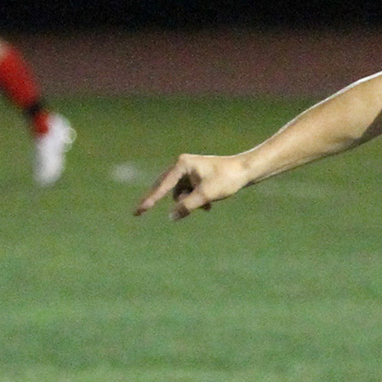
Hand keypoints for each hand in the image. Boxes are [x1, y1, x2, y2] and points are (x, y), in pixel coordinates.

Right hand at [136, 153, 252, 218]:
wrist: (245, 170)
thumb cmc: (226, 179)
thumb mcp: (205, 196)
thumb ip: (187, 206)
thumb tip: (171, 216)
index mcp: (182, 165)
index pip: (162, 186)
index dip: (149, 200)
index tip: (138, 210)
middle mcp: (182, 165)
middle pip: (165, 187)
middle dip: (162, 201)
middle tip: (137, 213)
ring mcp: (188, 170)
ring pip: (179, 193)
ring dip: (189, 203)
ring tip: (207, 206)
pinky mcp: (195, 176)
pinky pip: (188, 192)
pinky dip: (195, 200)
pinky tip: (208, 206)